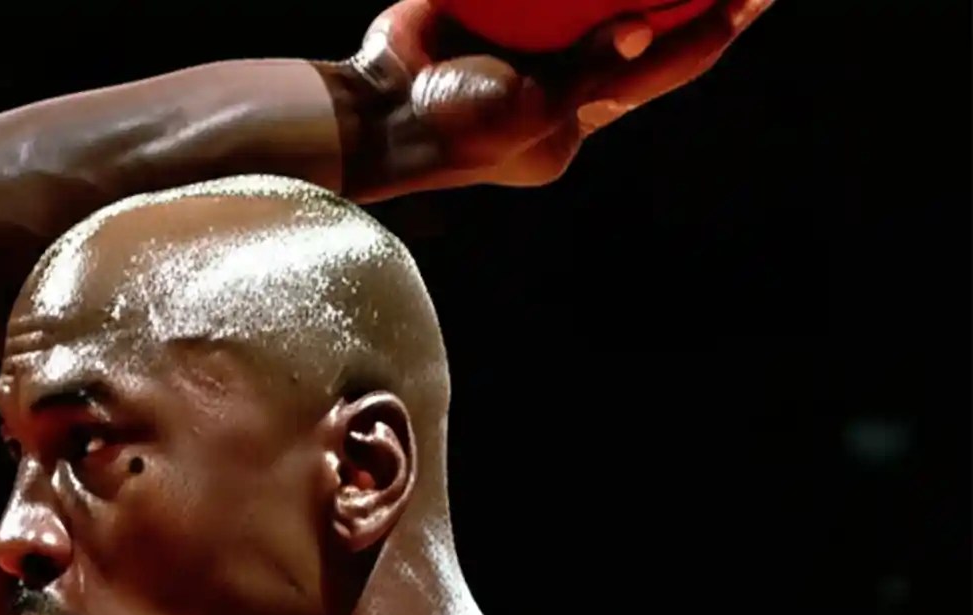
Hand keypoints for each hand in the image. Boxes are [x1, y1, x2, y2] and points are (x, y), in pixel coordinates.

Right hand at [351, 0, 774, 189]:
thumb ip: (587, 70)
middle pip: (642, 18)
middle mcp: (565, 70)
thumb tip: (644, 22)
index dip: (711, 29)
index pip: (663, 66)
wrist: (375, 113)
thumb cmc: (456, 129)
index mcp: (582, 110)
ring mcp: (530, 38)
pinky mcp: (493, 8)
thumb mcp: (529, 110)